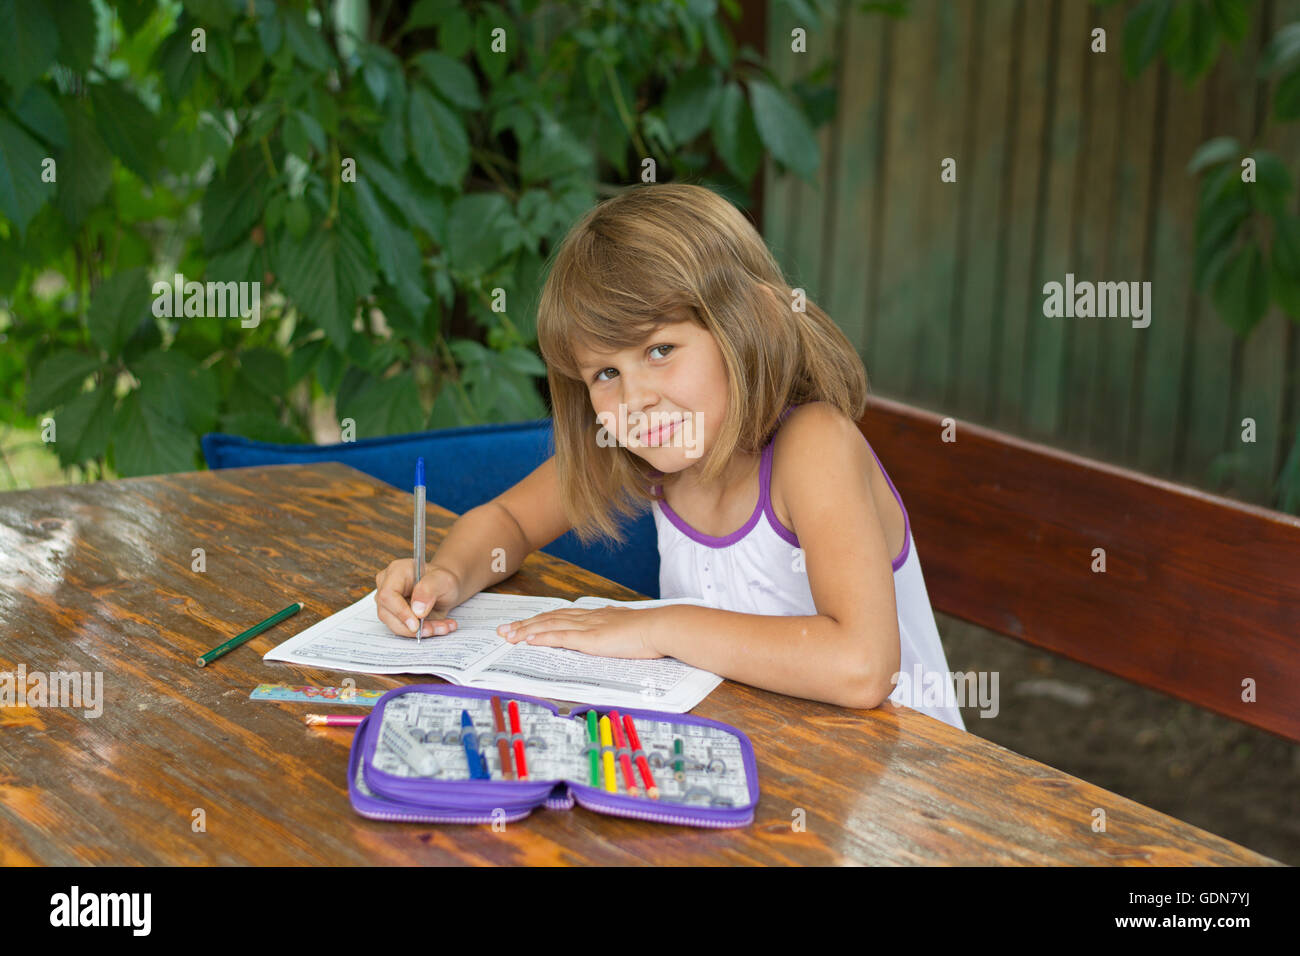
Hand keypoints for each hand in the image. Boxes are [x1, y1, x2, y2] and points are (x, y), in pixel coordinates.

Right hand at [374, 559, 462, 638]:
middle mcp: (387, 586)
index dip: (400, 612)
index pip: (387, 594)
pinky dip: (423, 632)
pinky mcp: (394, 615)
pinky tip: (439, 627)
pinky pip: (403, 629)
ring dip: (420, 631)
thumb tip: (417, 610)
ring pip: (395, 625)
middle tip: (434, 629)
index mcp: (396, 571)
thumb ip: (429, 590)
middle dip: (411, 627)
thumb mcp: (443, 580)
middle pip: (387, 613)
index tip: (416, 625)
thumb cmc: (442, 580)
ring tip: (442, 627)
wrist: (446, 588)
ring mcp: (388, 602)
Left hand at [496, 606, 664, 658]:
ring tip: (508, 636)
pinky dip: (542, 637)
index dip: (540, 620)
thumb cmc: (651, 631)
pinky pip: (561, 637)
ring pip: (549, 625)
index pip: (561, 616)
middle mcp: (588, 617)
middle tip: (504, 629)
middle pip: (549, 618)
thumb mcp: (629, 627)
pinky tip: (528, 640)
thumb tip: (612, 623)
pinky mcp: (591, 638)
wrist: (662, 627)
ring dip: (526, 630)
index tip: (524, 624)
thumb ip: (617, 625)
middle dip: (524, 624)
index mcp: (597, 616)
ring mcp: (588, 627)